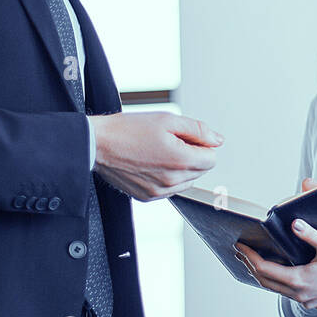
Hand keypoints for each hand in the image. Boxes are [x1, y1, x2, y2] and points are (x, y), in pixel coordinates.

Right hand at [90, 112, 222, 200]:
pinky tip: (152, 163)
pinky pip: (170, 189)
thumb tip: (217, 140)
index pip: (212, 159)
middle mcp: (171, 180)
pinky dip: (167, 177)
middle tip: (170, 142)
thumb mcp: (168, 120)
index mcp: (179, 160)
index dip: (202, 145)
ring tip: (159, 152)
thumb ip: (198, 130)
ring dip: (181, 168)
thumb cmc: (128, 130)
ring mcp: (159, 191)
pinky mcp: (148, 197)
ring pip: (187, 182)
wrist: (98, 144)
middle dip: (192, 155)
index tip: (187, 138)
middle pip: (201, 171)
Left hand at [234, 178, 316, 308]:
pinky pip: (285, 291)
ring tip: (251, 259)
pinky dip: (274, 280)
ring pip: (274, 288)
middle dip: (250, 265)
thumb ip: (310, 235)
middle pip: (265, 280)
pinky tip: (274, 270)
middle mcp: (299, 294)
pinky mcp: (310, 301)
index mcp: (300, 280)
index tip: (241, 246)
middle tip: (240, 251)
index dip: (250, 257)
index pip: (265, 269)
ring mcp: (304, 300)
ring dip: (261, 273)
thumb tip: (294, 224)